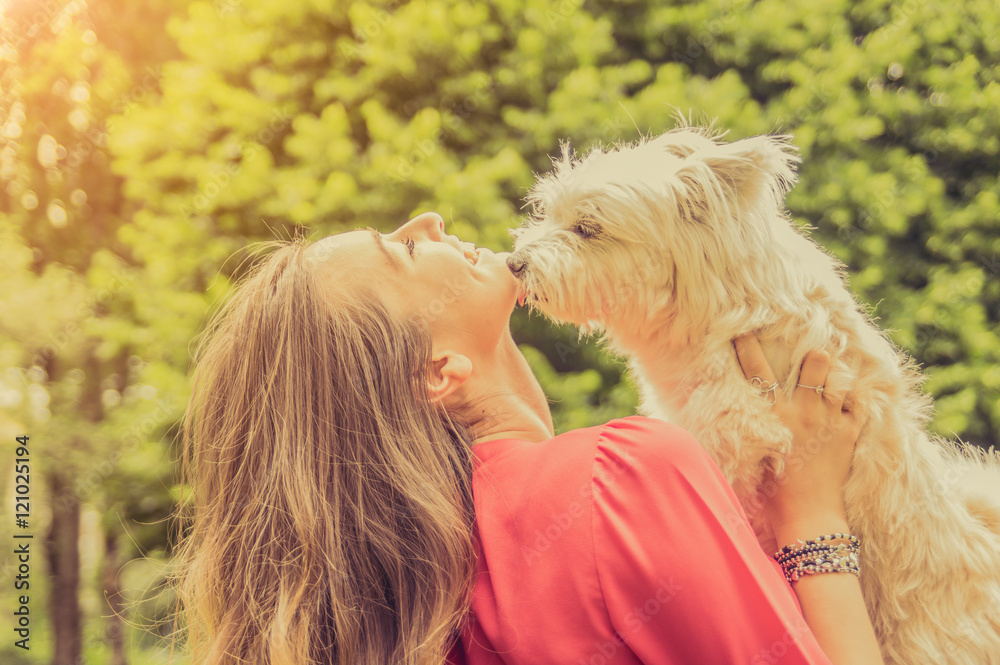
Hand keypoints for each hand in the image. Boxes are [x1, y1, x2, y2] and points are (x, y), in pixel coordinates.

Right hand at [733, 332, 865, 539]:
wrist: (808, 516)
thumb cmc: (774, 492)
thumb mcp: (755, 453)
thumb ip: (754, 429)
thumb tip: (743, 417)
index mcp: (773, 414)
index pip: (757, 370)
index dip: (749, 347)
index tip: (744, 331)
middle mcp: (802, 410)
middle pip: (813, 364)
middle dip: (813, 356)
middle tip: (813, 353)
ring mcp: (829, 419)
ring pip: (838, 380)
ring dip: (834, 377)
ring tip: (832, 376)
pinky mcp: (849, 432)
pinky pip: (857, 405)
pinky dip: (853, 401)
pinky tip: (849, 403)